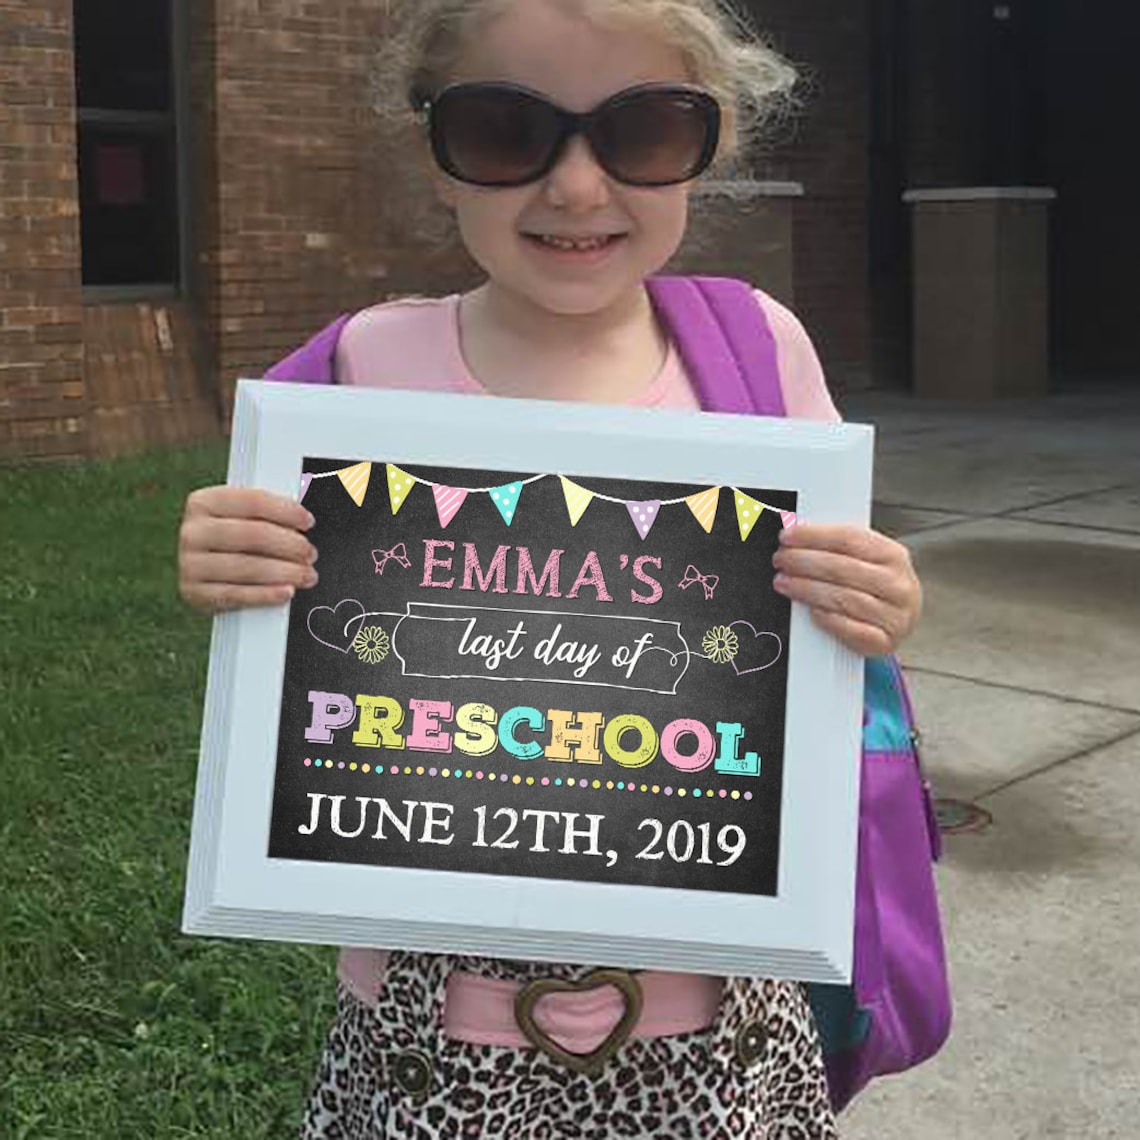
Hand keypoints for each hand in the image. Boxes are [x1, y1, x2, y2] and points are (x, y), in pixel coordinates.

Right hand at [179, 486, 318, 613]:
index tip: (308, 522)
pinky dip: (266, 595)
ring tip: (307, 575)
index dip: (286, 511)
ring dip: (286, 572)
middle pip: (253, 534)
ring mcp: (190, 564)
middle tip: (310, 553)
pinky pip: (237, 595)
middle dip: (290, 545)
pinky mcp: (194, 593)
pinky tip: (286, 592)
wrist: (202, 575)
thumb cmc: (233, 543)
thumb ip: (267, 514)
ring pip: (248, 567)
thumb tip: (302, 518)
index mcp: (204, 502)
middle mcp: (193, 531)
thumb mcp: (242, 519)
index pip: (253, 501)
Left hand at [771, 523, 921, 655]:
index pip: (849, 539)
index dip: (814, 536)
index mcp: (894, 555)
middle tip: (780, 560)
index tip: (787, 537)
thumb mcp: (866, 560)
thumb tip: (797, 538)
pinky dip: (827, 619)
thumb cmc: (875, 586)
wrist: (899, 621)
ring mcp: (895, 615)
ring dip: (807, 589)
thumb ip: (837, 548)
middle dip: (804, 562)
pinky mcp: (885, 642)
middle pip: (842, 568)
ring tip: (784, 583)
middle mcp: (898, 585)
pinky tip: (810, 611)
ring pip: (843, 598)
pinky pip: (851, 629)